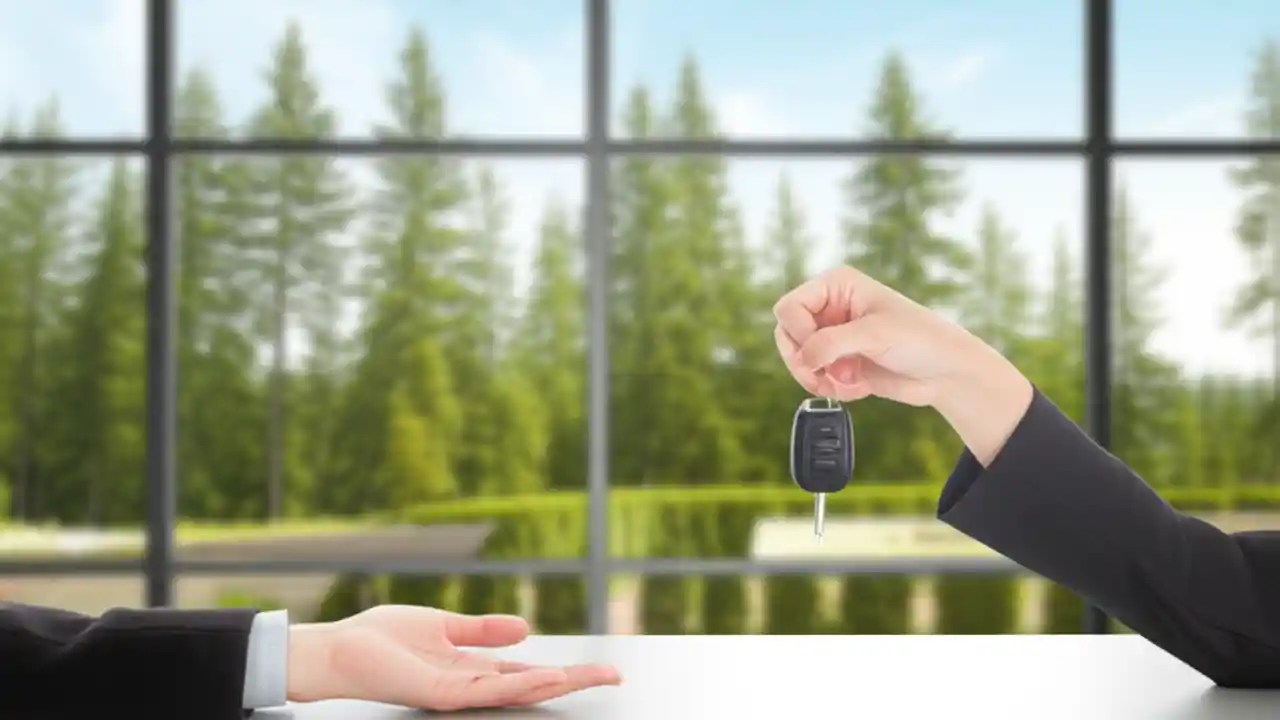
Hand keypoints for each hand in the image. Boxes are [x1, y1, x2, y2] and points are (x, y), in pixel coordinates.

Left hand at [286, 605, 620, 710]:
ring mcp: (459, 691)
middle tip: (615, 677)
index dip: (566, 669)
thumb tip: (526, 628)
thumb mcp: (442, 624)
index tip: (601, 666)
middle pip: (533, 684)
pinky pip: (489, 690)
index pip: (529, 672)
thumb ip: (482, 629)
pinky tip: (544, 676)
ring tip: (590, 677)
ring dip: (556, 683)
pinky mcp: (443, 692)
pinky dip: (521, 683)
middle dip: (575, 681)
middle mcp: (471, 684)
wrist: (339, 651)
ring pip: (519, 691)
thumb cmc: (380, 640)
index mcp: (473, 668)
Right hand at [772, 266, 1032, 463]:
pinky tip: (859, 385)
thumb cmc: (920, 339)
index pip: (789, 308)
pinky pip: (814, 378)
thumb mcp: (874, 333)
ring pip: (796, 359)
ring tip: (846, 381)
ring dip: (817, 377)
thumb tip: (802, 359)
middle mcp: (830, 308)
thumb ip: (832, 342)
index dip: (798, 333)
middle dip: (803, 360)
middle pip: (786, 334)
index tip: (821, 352)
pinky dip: (832, 387)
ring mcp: (834, 337)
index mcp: (836, 286)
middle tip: (824, 374)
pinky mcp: (840, 363)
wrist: (945, 372)